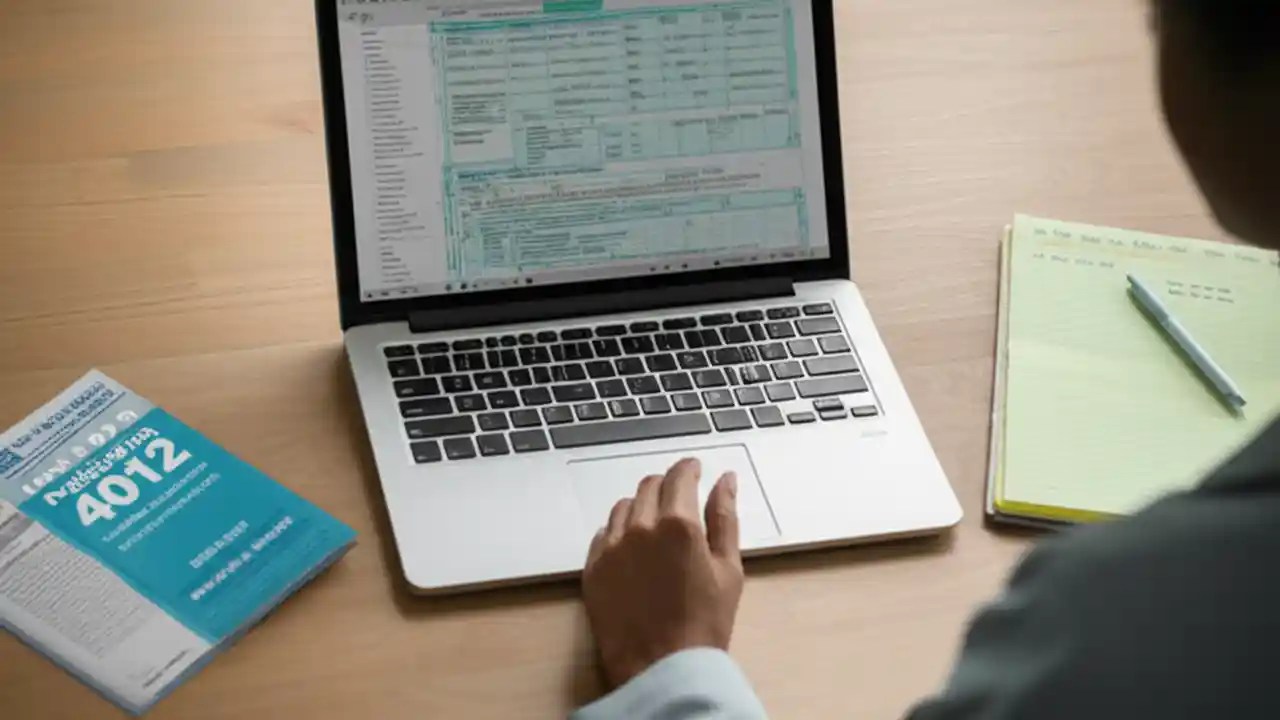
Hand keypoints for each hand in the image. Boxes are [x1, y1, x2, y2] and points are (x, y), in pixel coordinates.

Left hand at [582, 457, 744, 688]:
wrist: (660, 669)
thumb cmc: (703, 624)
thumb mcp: (729, 569)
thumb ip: (726, 517)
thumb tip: (726, 481)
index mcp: (679, 524)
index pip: (679, 476)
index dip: (688, 467)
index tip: (694, 468)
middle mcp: (640, 527)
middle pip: (649, 486)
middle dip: (666, 485)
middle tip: (679, 498)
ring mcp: (612, 547)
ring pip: (623, 507)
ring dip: (641, 506)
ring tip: (656, 527)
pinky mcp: (593, 568)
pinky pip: (603, 534)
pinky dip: (619, 532)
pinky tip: (633, 549)